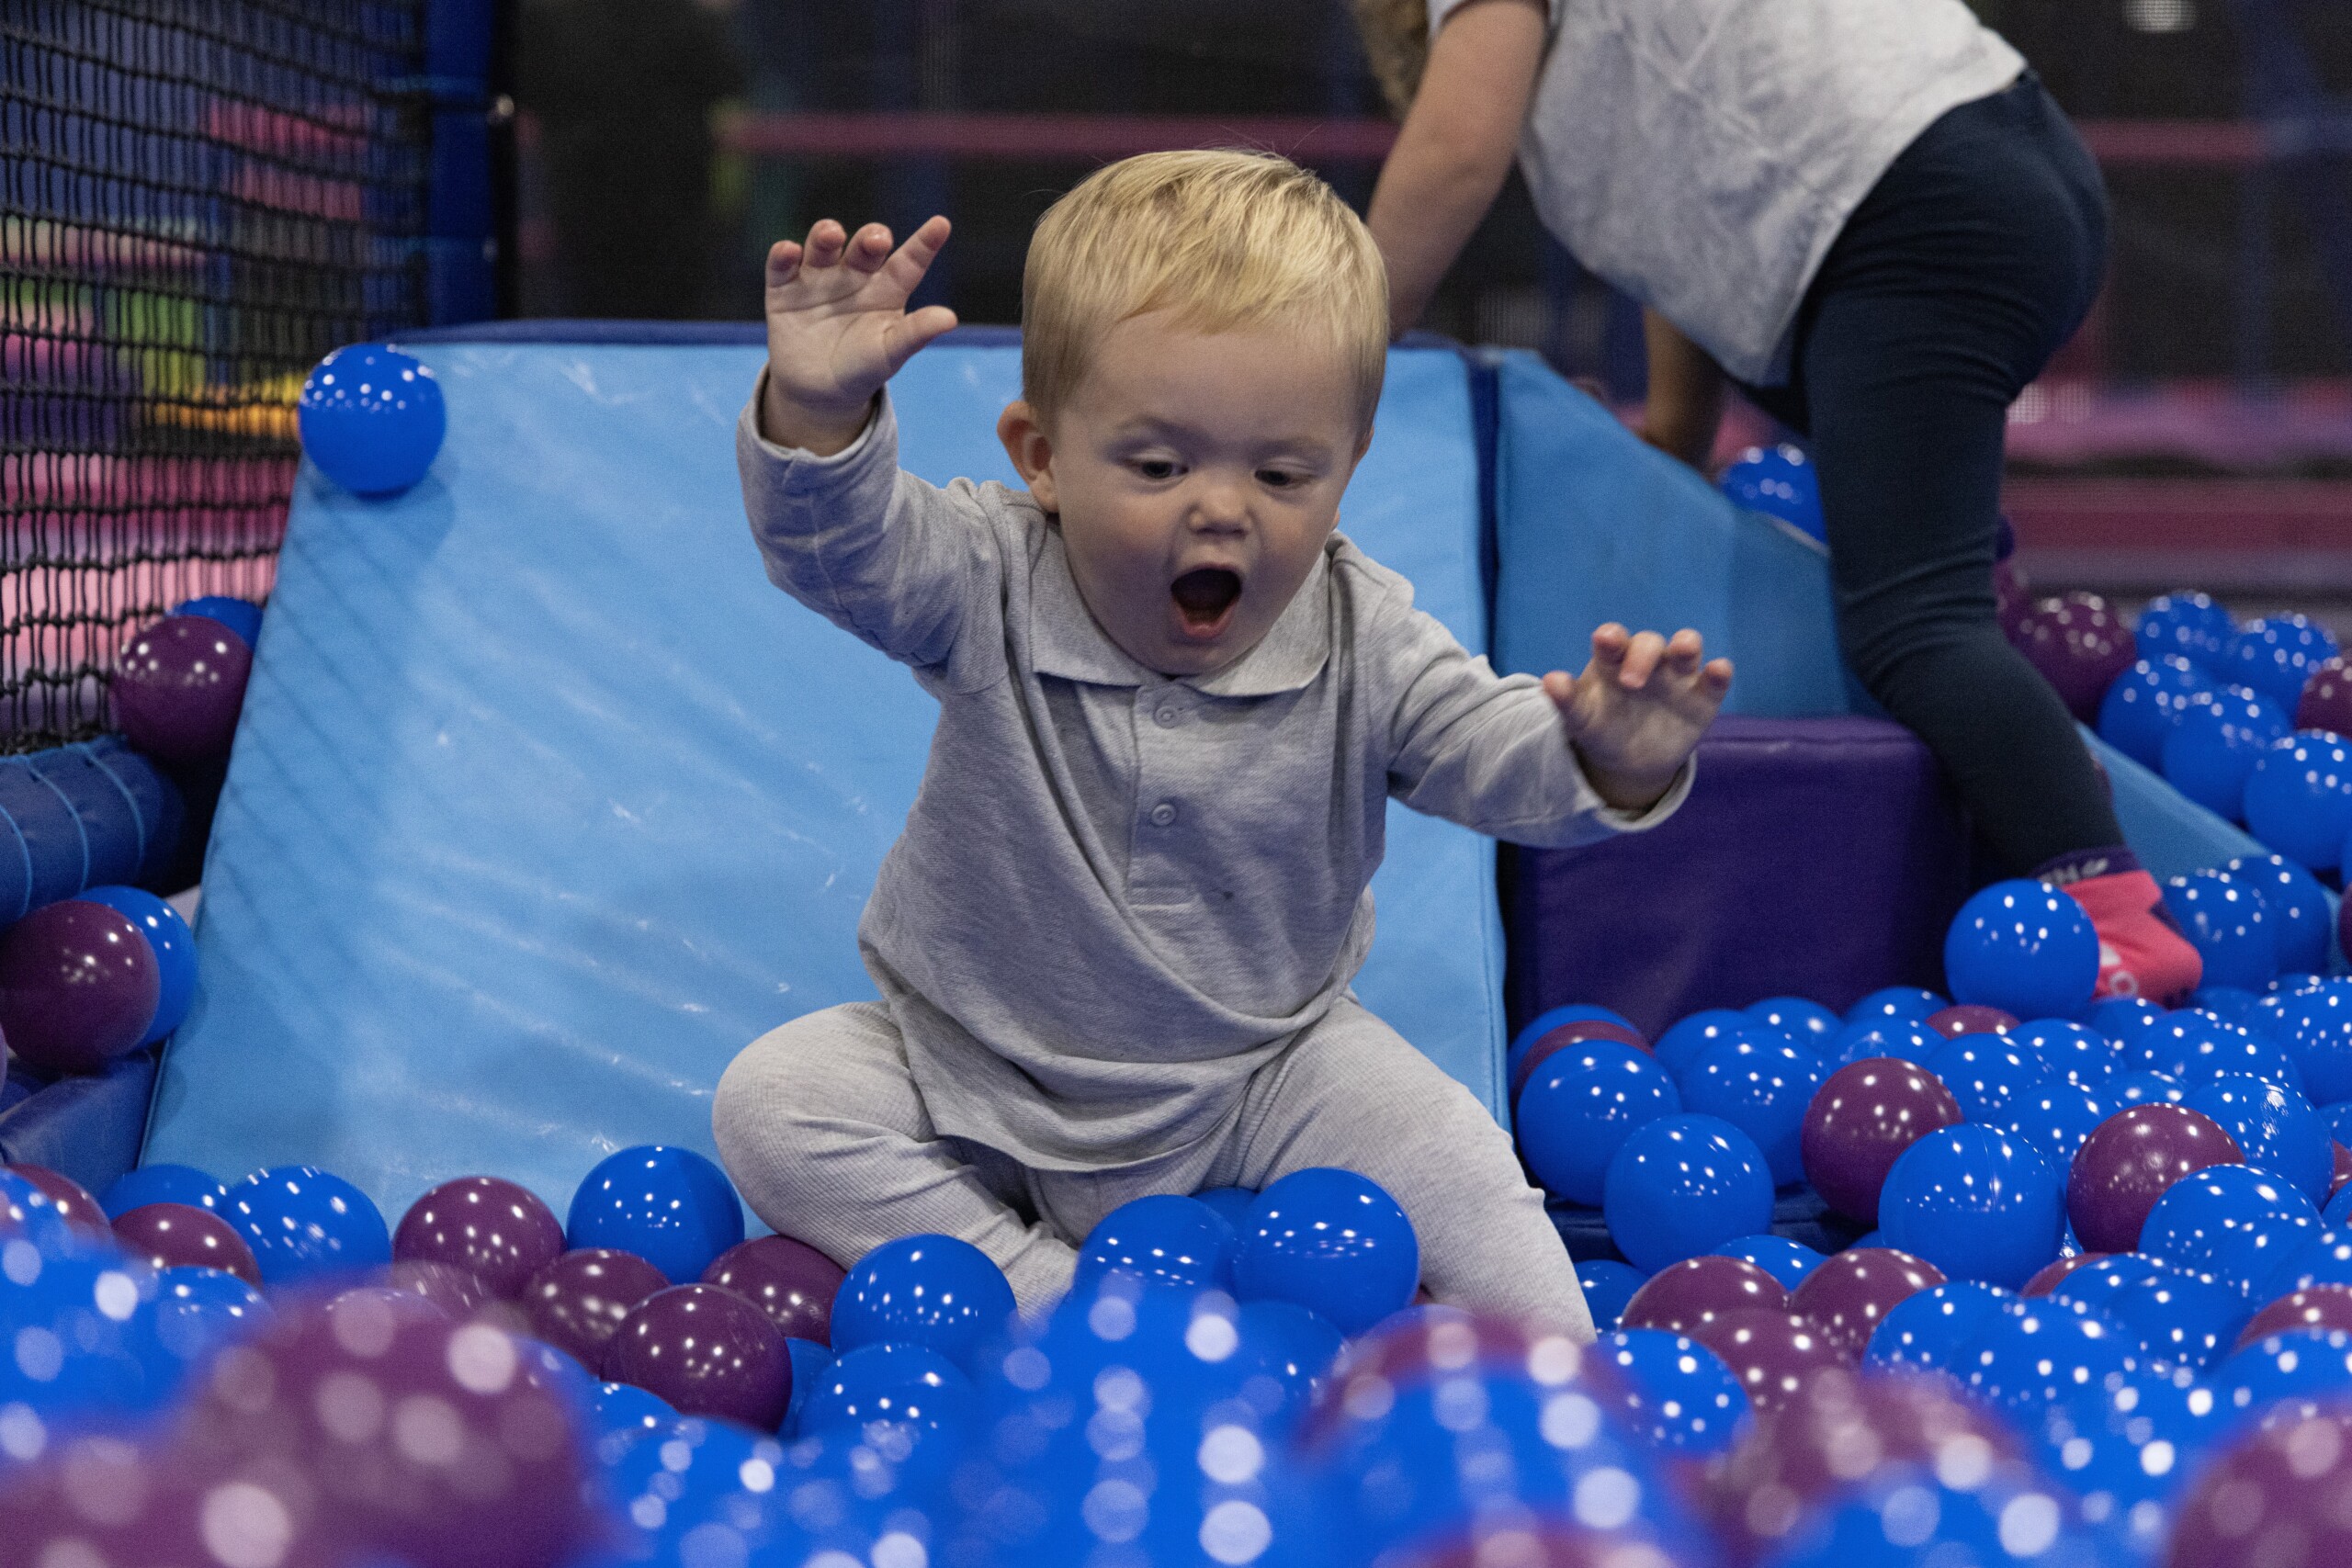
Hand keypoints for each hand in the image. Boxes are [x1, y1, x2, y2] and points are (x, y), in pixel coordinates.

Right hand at [760, 216, 958, 455]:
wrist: (818, 393)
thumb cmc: (863, 368)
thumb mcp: (890, 353)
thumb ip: (916, 333)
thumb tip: (950, 319)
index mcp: (888, 289)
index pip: (910, 261)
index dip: (925, 242)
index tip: (941, 224)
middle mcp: (855, 275)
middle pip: (865, 247)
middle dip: (870, 238)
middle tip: (877, 240)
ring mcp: (819, 278)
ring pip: (823, 246)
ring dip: (825, 235)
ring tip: (832, 235)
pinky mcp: (785, 289)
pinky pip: (782, 265)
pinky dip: (784, 255)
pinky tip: (789, 251)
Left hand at [1543, 624, 1732, 811]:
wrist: (1630, 760)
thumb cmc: (1602, 728)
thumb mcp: (1582, 720)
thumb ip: (1567, 702)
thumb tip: (1549, 681)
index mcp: (1614, 661)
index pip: (1613, 641)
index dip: (1611, 638)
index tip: (1605, 640)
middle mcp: (1648, 661)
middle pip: (1649, 643)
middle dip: (1642, 655)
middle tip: (1630, 683)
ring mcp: (1678, 676)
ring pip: (1687, 649)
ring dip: (1687, 645)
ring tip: (1684, 649)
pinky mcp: (1703, 696)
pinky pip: (1714, 680)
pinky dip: (1719, 672)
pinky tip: (1719, 670)